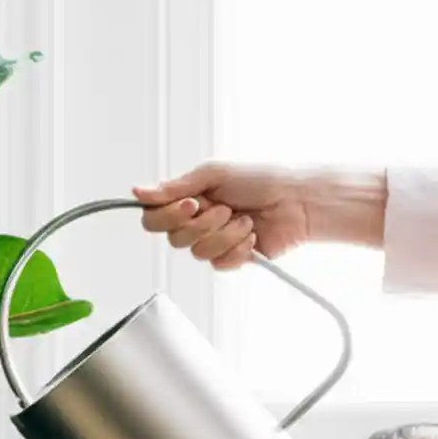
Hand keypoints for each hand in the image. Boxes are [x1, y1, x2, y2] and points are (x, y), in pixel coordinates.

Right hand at [133, 163, 386, 269]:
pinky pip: (219, 264)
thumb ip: (173, 187)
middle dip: (201, 224)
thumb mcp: (213, 174)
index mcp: (188, 199)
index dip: (167, 215)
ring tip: (244, 220)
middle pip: (173, 238)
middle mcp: (197, 222)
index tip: (191, 203)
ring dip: (224, 234)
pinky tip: (252, 236)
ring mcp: (214, 241)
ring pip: (197, 252)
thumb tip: (138, 191)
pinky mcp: (232, 258)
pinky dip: (238, 248)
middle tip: (224, 208)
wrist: (299, 201)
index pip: (154, 217)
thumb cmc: (262, 179)